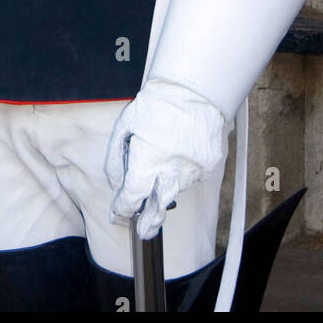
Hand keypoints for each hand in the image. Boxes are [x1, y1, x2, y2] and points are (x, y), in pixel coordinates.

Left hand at [105, 78, 227, 237]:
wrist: (193, 90)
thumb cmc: (156, 104)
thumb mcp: (125, 126)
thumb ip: (116, 158)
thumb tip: (115, 182)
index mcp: (147, 162)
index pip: (132, 196)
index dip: (124, 209)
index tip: (119, 214)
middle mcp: (171, 171)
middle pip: (157, 208)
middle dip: (149, 222)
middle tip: (143, 231)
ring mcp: (191, 171)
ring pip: (175, 190)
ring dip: (165, 189)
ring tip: (160, 172)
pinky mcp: (207, 166)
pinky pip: (191, 177)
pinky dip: (182, 173)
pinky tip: (177, 156)